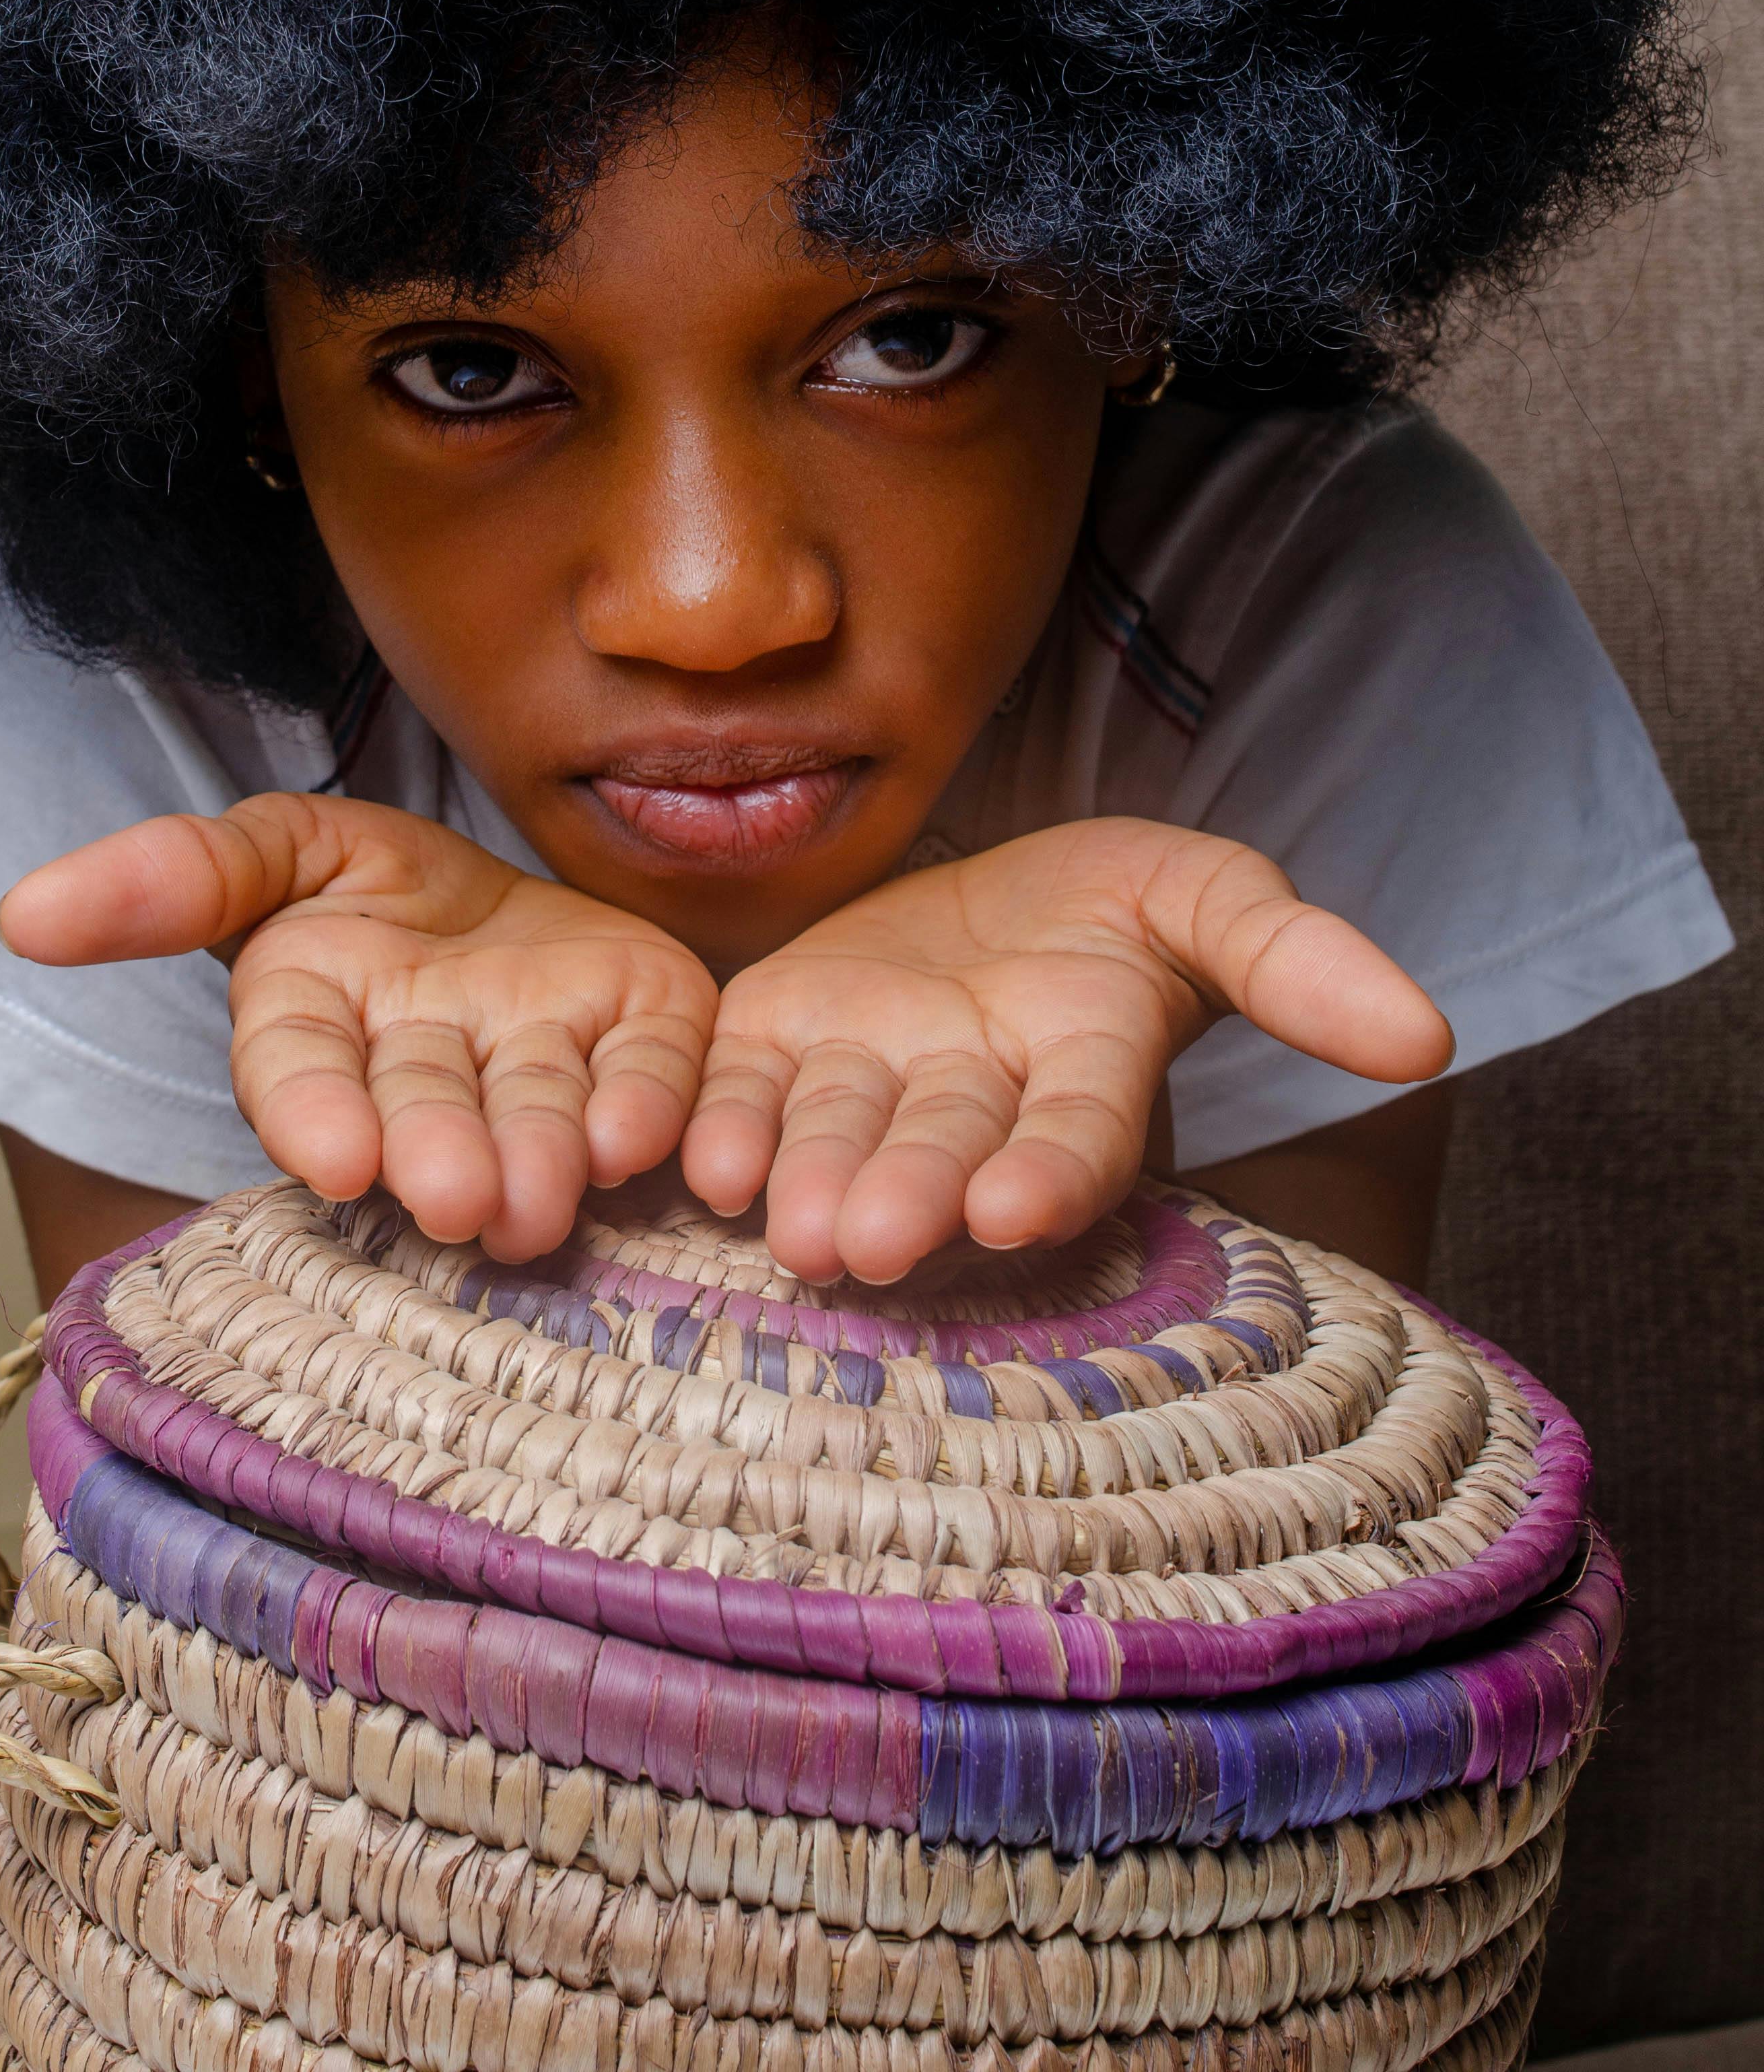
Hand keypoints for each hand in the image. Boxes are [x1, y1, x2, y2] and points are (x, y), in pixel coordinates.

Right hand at [0, 796, 714, 1262]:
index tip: (332, 1160)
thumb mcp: (269, 851)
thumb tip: (18, 912)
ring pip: (537, 1115)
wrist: (518, 892)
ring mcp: (543, 1056)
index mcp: (325, 1017)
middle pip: (427, 1108)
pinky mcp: (644, 1034)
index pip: (299, 1068)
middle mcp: (432, 1062)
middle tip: (457, 1200)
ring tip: (542, 1200)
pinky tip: (641, 1133)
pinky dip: (651, 1103)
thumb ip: (167, 877)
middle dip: (438, 1152)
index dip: (311, 1112)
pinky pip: (654, 1070)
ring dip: (539, 1159)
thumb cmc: (374, 889)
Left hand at [680, 817, 1452, 1283]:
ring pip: (837, 1139)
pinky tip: (699, 1155)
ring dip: (810, 1182)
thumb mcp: (1214, 896)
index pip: (1078, 1134)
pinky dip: (723, 1126)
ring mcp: (870, 1082)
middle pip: (943, 1155)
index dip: (1054, 1172)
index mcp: (1085, 1073)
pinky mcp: (777, 1047)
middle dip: (911, 1198)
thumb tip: (1427, 1035)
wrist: (997, 884)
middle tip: (870, 1242)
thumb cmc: (1124, 904)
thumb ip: (1299, 960)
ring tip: (788, 1221)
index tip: (1021, 1208)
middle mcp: (973, 1105)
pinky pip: (744, 1093)